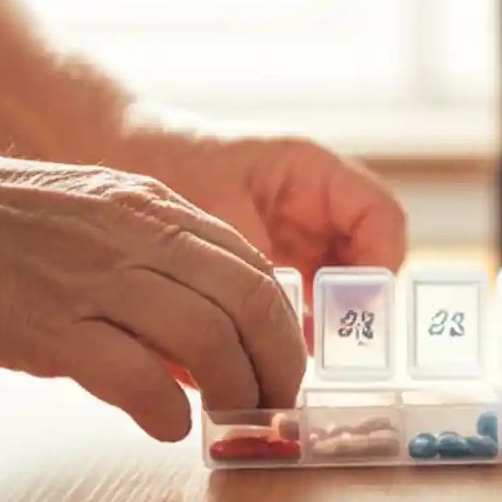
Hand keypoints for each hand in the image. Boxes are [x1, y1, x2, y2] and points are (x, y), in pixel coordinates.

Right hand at [0, 138, 306, 441]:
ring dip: (236, 392)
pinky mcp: (48, 326)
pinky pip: (135, 376)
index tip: (283, 367)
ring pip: (207, 339)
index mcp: (155, 210)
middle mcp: (137, 237)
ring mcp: (94, 279)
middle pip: (250, 304)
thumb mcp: (98, 219)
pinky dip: (167, 412)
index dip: (283, 328)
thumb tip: (204, 343)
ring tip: (231, 420)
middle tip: (275, 405)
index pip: (254, 269)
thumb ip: (158, 266)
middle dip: (278, 366)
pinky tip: (168, 427)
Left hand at [118, 133, 408, 342]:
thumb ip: (255, 269)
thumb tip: (280, 332)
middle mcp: (318, 204)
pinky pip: (306, 299)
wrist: (119, 152)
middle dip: (352, 305)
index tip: (351, 310)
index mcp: (314, 173)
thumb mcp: (215, 214)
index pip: (383, 219)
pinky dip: (293, 325)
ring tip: (287, 350)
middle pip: (369, 259)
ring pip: (341, 287)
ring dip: (323, 321)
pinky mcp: (277, 261)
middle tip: (321, 345)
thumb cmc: (166, 162)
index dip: (380, 267)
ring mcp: (301, 234)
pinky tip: (261, 343)